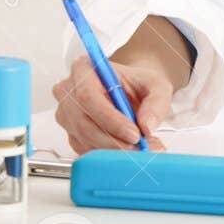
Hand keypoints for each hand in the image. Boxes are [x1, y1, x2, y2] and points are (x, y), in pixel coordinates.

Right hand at [51, 56, 172, 153]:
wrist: (131, 92)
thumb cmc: (138, 84)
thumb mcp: (156, 85)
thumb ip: (156, 102)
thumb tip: (147, 126)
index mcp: (84, 68)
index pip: (88, 96)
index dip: (110, 119)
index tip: (134, 133)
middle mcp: (69, 91)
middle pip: (84, 123)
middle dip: (114, 140)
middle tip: (140, 147)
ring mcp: (67, 114)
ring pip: (85, 139)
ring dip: (114, 150)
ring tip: (142, 149)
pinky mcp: (71, 133)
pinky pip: (86, 149)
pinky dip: (109, 155)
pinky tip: (129, 149)